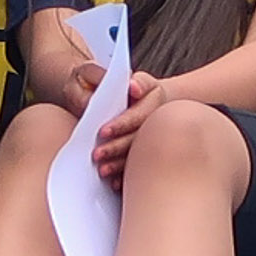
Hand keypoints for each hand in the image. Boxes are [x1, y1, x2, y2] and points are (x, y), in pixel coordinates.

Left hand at [94, 65, 165, 183]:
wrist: (137, 95)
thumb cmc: (117, 83)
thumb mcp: (114, 73)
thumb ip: (118, 77)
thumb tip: (132, 87)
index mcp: (153, 97)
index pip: (138, 113)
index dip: (121, 123)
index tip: (102, 132)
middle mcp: (158, 117)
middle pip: (139, 136)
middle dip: (117, 147)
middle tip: (97, 155)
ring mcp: (155, 135)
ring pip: (140, 153)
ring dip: (121, 164)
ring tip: (103, 171)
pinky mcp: (150, 149)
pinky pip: (141, 166)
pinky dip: (126, 175)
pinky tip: (114, 183)